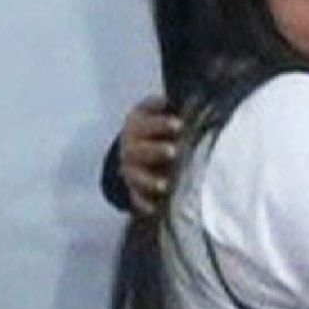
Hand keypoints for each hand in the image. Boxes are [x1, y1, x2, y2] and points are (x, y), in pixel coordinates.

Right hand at [121, 94, 181, 214]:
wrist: (131, 150)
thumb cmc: (152, 129)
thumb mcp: (150, 113)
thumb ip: (156, 105)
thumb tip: (166, 100)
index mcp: (135, 127)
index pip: (144, 124)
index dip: (160, 124)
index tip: (178, 124)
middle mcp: (130, 149)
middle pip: (140, 151)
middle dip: (156, 151)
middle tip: (173, 151)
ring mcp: (131, 171)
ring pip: (137, 177)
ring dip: (150, 181)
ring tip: (164, 185)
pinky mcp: (134, 190)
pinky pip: (137, 199)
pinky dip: (145, 204)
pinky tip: (155, 208)